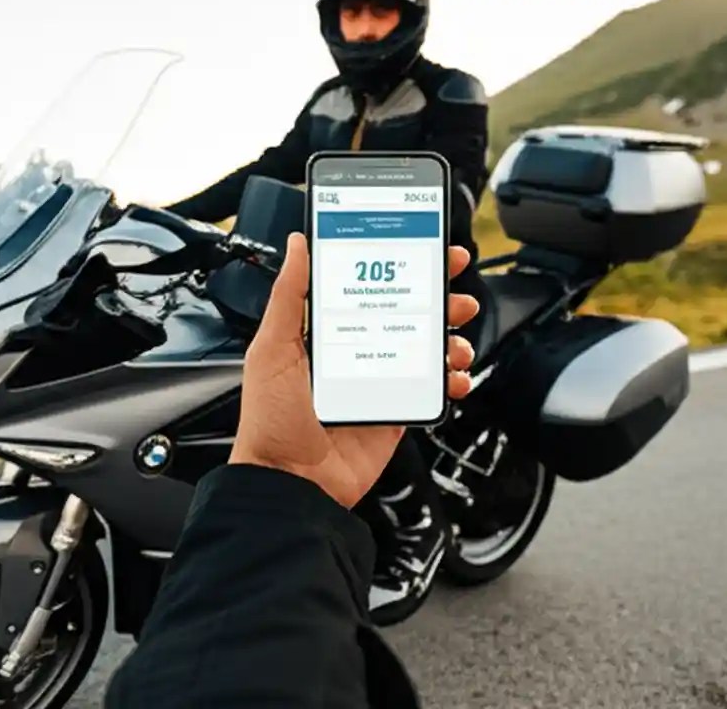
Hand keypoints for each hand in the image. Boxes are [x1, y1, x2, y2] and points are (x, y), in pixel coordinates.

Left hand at [229, 232, 479, 507]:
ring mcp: (379, 384)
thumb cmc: (270, 421)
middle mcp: (356, 354)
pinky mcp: (395, 414)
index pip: (369, 287)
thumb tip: (297, 245)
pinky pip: (431, 391)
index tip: (426, 248)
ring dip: (450, 340)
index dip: (399, 267)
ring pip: (427, 350)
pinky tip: (454, 377)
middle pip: (407, 315)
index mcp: (326, 332)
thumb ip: (288, 295)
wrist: (290, 482)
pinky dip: (451, 382)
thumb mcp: (272, 348)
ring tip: (456, 341)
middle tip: (455, 294)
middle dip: (438, 299)